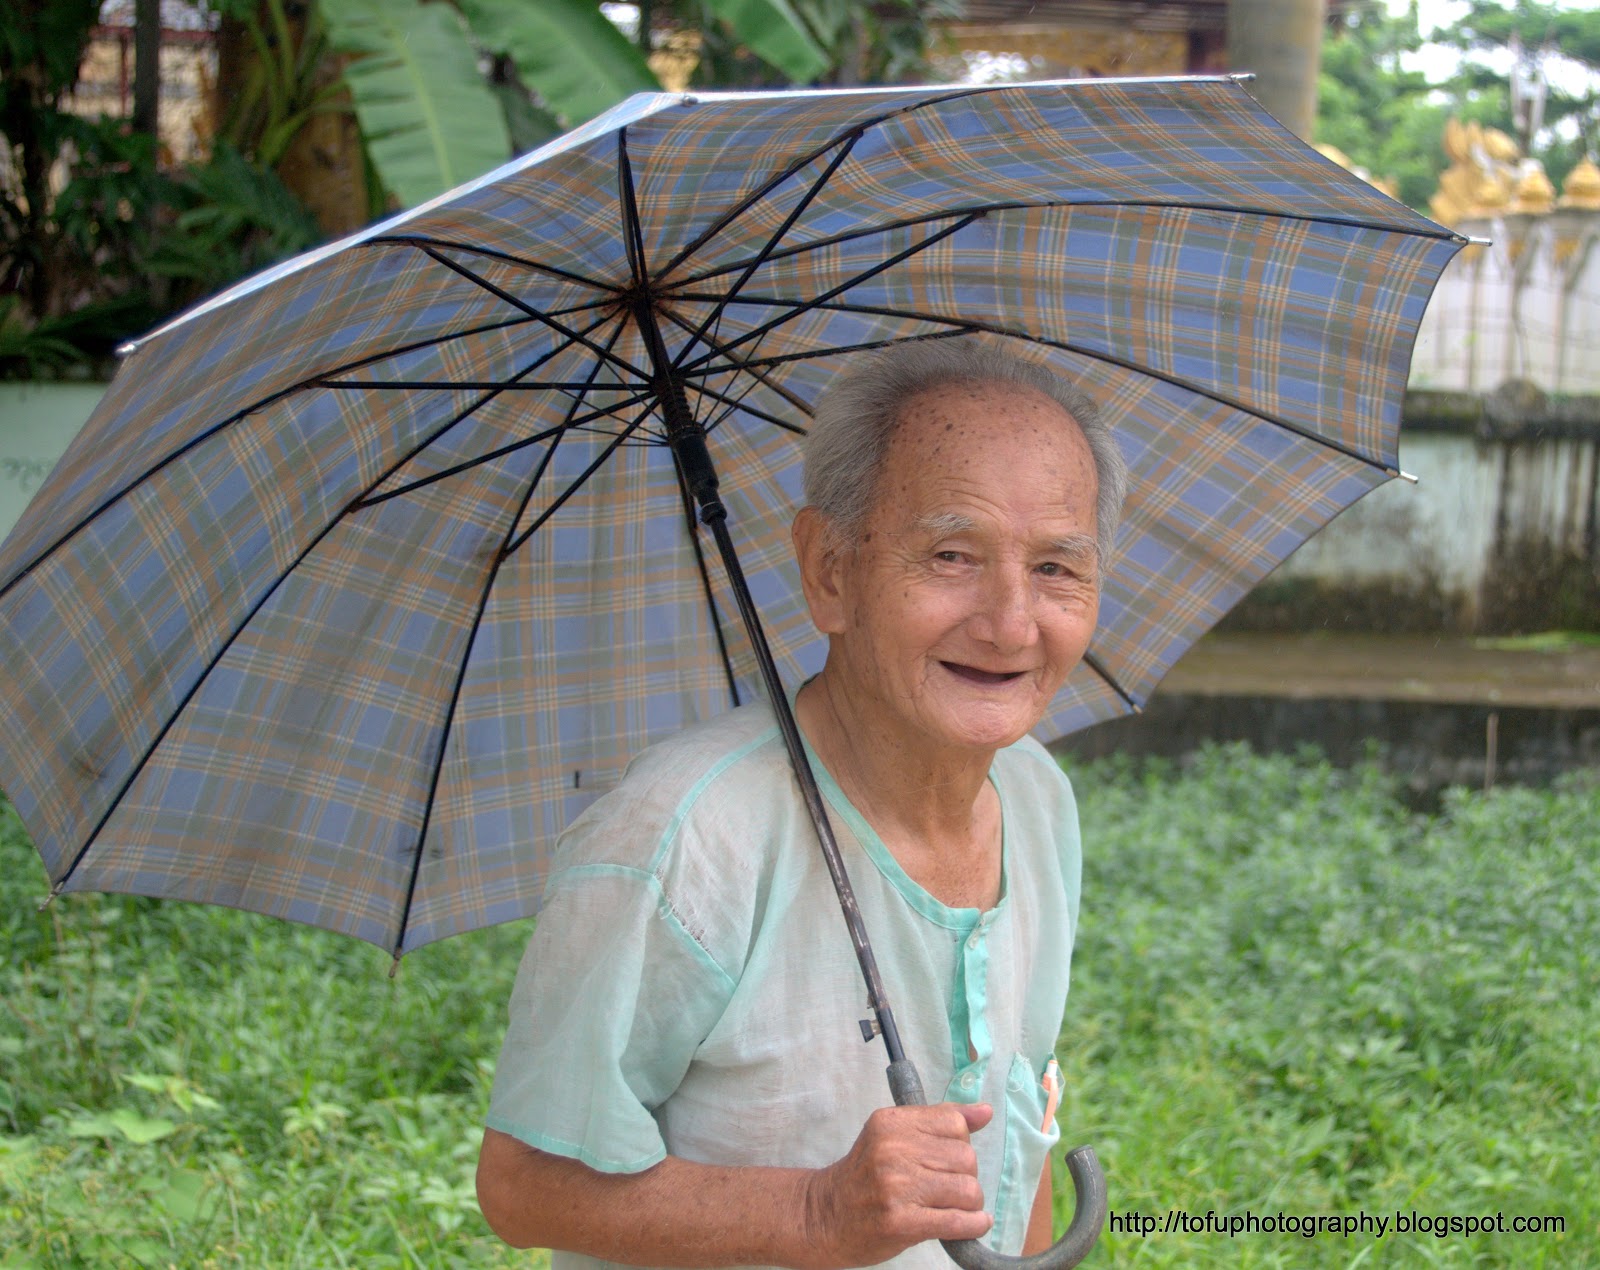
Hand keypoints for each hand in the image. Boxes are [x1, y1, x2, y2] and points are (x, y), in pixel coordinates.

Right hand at [802, 1103, 993, 1267]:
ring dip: (971, 1203)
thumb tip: (985, 1111)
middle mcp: (892, 1149)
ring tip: (956, 1206)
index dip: (961, 1145)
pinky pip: (957, 1222)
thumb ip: (939, 1122)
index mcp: (891, 1122)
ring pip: (967, 1190)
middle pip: (966, 1158)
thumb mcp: (893, 1137)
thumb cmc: (866, 1176)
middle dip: (967, 1176)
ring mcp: (895, 1186)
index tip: (948, 1160)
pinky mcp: (900, 1221)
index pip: (955, 1124)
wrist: (826, 1216)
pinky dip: (973, 1226)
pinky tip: (973, 1224)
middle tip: (950, 1188)